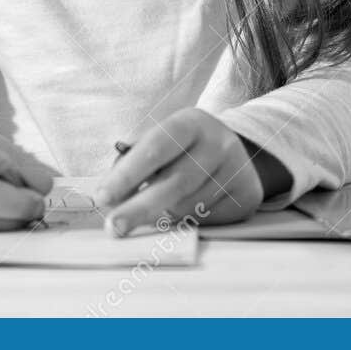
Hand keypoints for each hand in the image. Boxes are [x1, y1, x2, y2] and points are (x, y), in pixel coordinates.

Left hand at [92, 109, 265, 235]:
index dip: (128, 174)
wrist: (235, 153)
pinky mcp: (247, 195)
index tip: (103, 196)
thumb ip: (133, 163)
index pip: (156, 147)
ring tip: (158, 207)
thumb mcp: (160, 142)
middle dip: (139, 208)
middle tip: (114, 227)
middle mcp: (218, 142)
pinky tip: (186, 209)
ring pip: (189, 207)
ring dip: (165, 215)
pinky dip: (188, 221)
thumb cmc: (182, 150)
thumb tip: (109, 197)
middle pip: (175, 183)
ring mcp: (237, 169)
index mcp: (191, 122)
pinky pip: (208, 220)